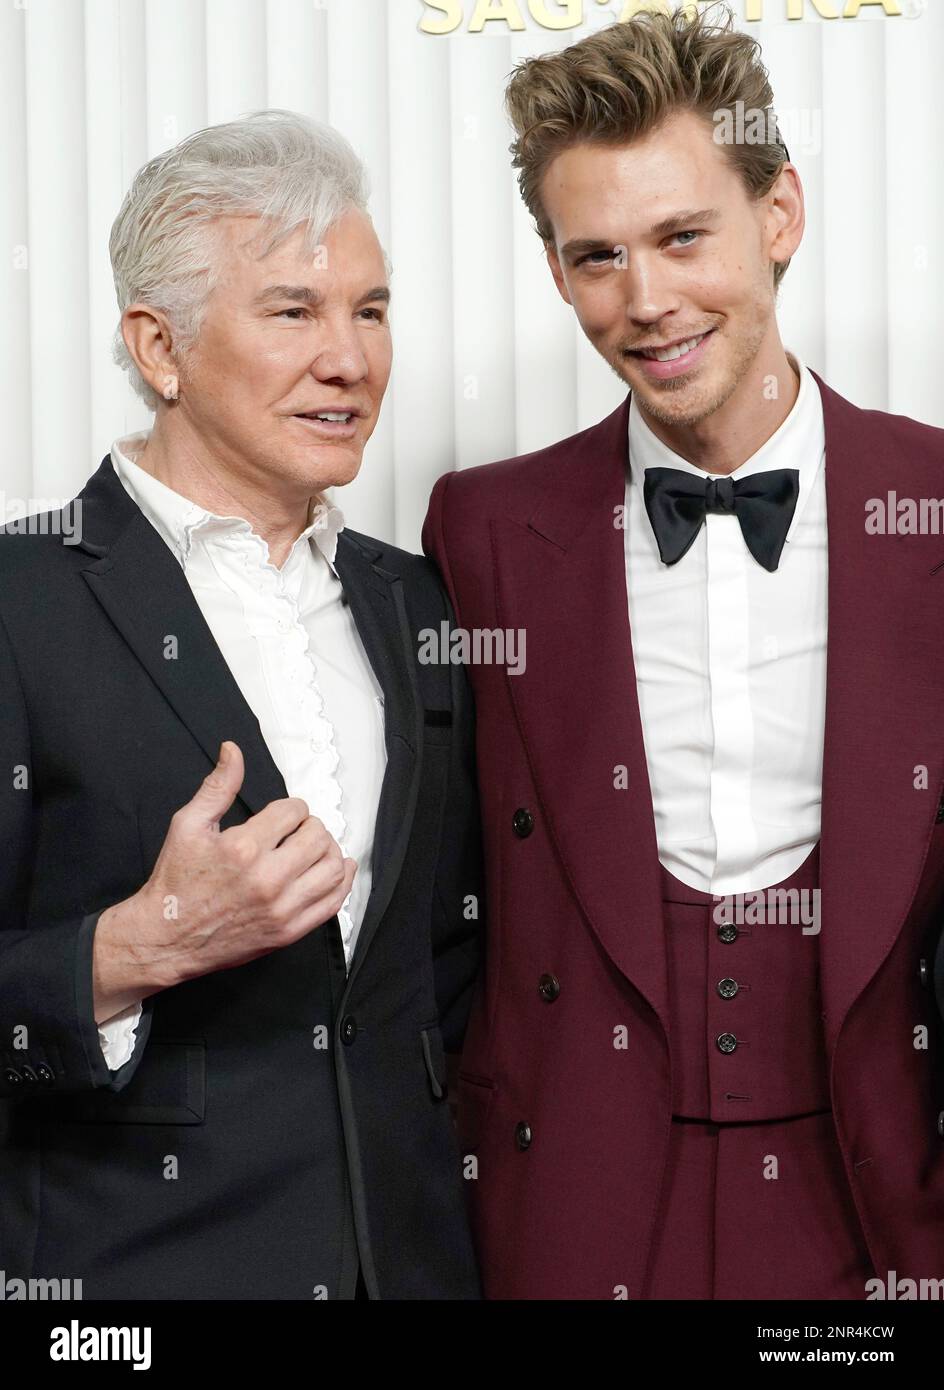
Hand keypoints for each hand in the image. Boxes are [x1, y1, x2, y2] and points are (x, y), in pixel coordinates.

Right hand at [93, 741, 354, 1020]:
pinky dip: (342, 882)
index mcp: (243, 847)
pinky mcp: (288, 932)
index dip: (291, 808)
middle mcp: (267, 878)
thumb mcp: (188, 824)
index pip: (293, 812)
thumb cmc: (176, 881)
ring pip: (332, 869)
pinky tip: (338, 869)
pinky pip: (332, 903)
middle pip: (317, 837)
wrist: (167, 937)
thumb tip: (233, 750)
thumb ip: (218, 786)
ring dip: (330, 850)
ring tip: (316, 847)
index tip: (284, 815)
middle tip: (300, 830)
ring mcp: (281, 908)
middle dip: (312, 826)